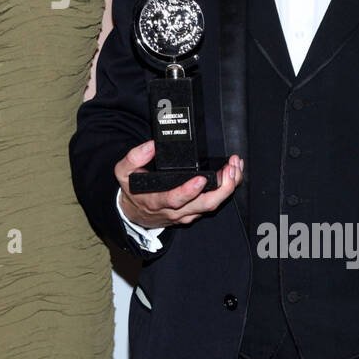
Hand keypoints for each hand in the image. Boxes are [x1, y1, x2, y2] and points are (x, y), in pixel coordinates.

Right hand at [117, 141, 241, 228]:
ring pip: (212, 205)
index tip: (201, 179)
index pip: (175, 200)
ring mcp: (187, 213)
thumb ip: (134, 157)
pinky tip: (233, 174)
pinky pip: (213, 203)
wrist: (134, 212)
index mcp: (156, 200)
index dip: (189, 191)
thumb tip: (152, 145)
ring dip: (228, 187)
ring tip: (235, 167)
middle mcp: (175, 210)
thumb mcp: (123, 172)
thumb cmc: (133, 190)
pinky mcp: (194, 212)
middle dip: (222, 188)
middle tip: (230, 170)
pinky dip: (226, 189)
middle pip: (204, 205)